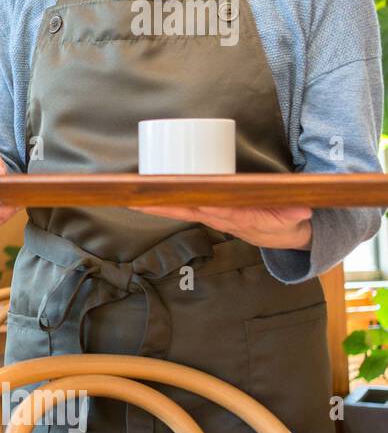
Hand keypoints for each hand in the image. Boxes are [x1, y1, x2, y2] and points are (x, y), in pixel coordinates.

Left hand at [128, 205, 313, 249]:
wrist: (281, 235)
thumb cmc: (282, 220)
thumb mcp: (291, 218)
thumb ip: (294, 213)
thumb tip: (303, 210)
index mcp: (237, 217)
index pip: (213, 210)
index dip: (196, 205)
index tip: (180, 199)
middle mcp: (217, 217)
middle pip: (185, 210)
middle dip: (161, 206)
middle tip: (136, 199)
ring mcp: (209, 216)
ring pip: (177, 210)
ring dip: (153, 206)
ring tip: (129, 197)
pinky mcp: (205, 211)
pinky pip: (178, 208)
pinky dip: (158, 204)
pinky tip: (138, 199)